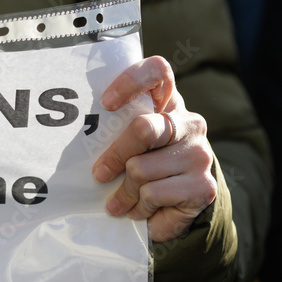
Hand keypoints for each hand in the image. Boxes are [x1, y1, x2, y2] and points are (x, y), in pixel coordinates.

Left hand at [92, 56, 216, 241]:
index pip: (157, 71)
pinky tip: (140, 210)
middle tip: (99, 174)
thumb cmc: (147, 163)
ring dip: (124, 192)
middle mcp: (189, 123)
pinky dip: (140, 207)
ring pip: (141, 170)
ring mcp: (199, 154)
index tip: (106, 104)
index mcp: (169, 103)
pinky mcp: (203, 186)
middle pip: (142, 129)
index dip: (130, 82)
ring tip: (119, 202)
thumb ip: (117, 131)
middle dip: (115, 156)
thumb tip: (78, 139)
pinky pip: (153, 194)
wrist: (184, 200)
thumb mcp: (133, 142)